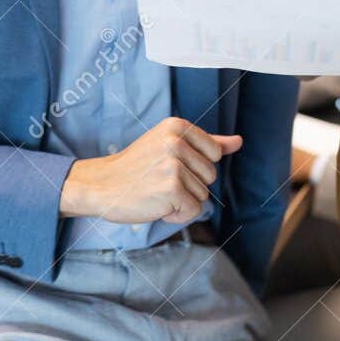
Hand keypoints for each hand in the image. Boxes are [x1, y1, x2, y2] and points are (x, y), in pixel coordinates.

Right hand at [59, 117, 241, 224]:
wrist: (101, 186)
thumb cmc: (136, 168)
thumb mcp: (169, 146)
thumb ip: (207, 144)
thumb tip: (238, 142)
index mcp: (177, 126)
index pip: (214, 153)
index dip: (195, 166)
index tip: (168, 164)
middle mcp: (176, 141)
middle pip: (210, 176)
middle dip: (189, 185)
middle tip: (158, 180)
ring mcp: (174, 165)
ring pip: (203, 195)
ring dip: (182, 201)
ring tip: (155, 191)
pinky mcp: (171, 189)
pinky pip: (193, 210)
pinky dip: (176, 215)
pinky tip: (155, 205)